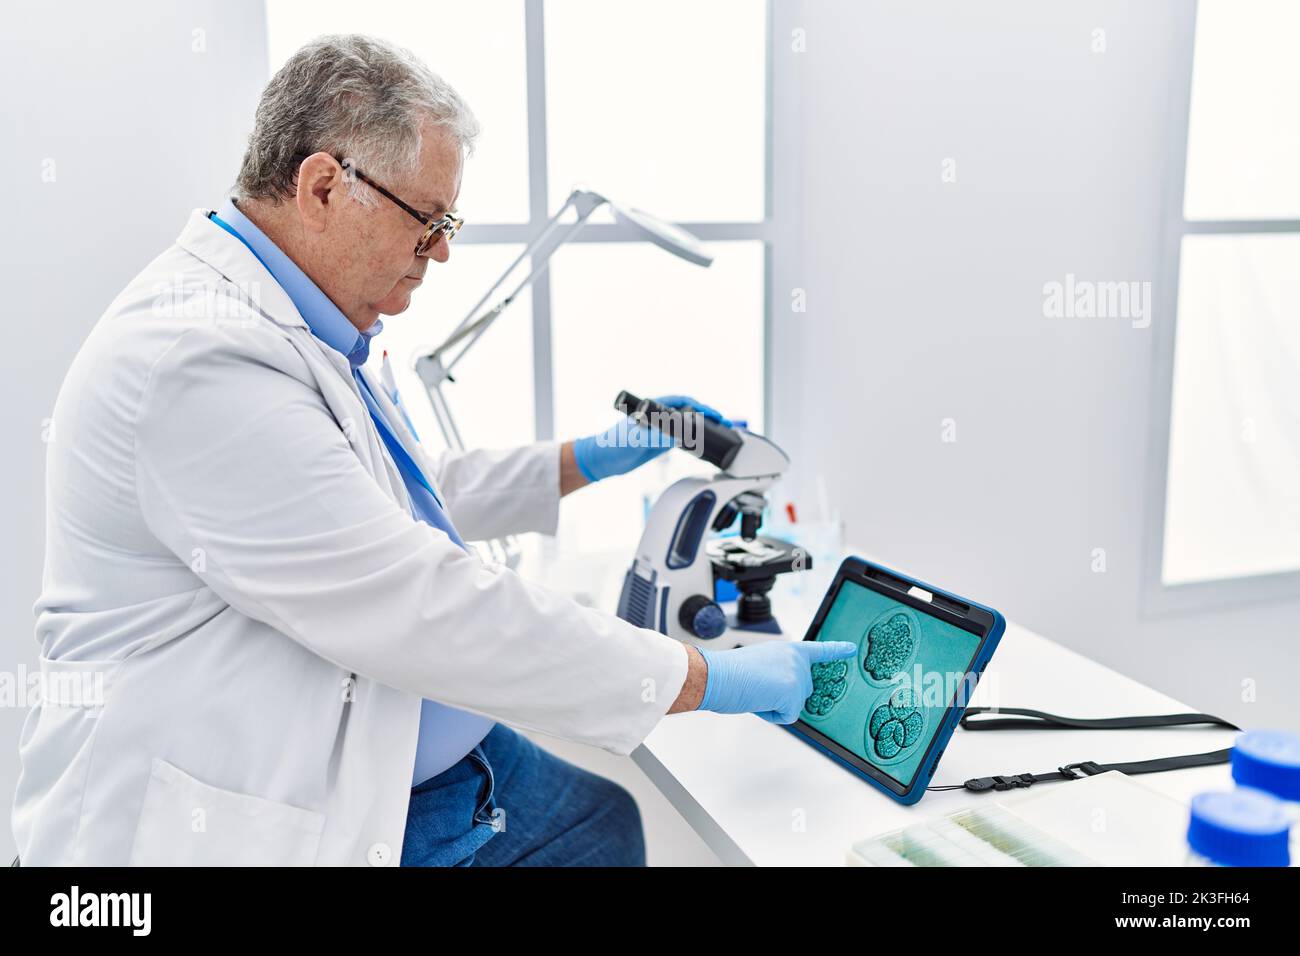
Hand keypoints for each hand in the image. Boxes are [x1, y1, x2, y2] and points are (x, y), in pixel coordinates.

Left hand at [571, 395, 731, 482]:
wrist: (602, 461)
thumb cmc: (612, 445)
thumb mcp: (636, 440)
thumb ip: (656, 437)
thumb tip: (677, 436)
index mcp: (653, 408)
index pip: (682, 401)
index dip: (700, 406)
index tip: (713, 414)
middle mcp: (658, 416)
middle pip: (689, 411)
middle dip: (707, 415)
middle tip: (723, 422)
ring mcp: (660, 428)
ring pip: (687, 424)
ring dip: (703, 426)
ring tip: (719, 431)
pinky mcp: (659, 441)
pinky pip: (681, 437)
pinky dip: (694, 439)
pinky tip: (702, 444)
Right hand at [696, 640, 858, 723]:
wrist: (718, 675)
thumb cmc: (730, 672)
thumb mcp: (761, 662)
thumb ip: (780, 671)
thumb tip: (786, 691)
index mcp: (788, 649)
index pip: (817, 650)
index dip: (836, 650)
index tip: (851, 649)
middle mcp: (797, 660)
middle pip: (802, 690)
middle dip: (783, 696)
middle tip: (758, 686)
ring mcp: (797, 677)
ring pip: (794, 705)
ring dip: (774, 705)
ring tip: (755, 691)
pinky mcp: (793, 694)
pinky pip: (787, 717)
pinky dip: (772, 715)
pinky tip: (758, 700)